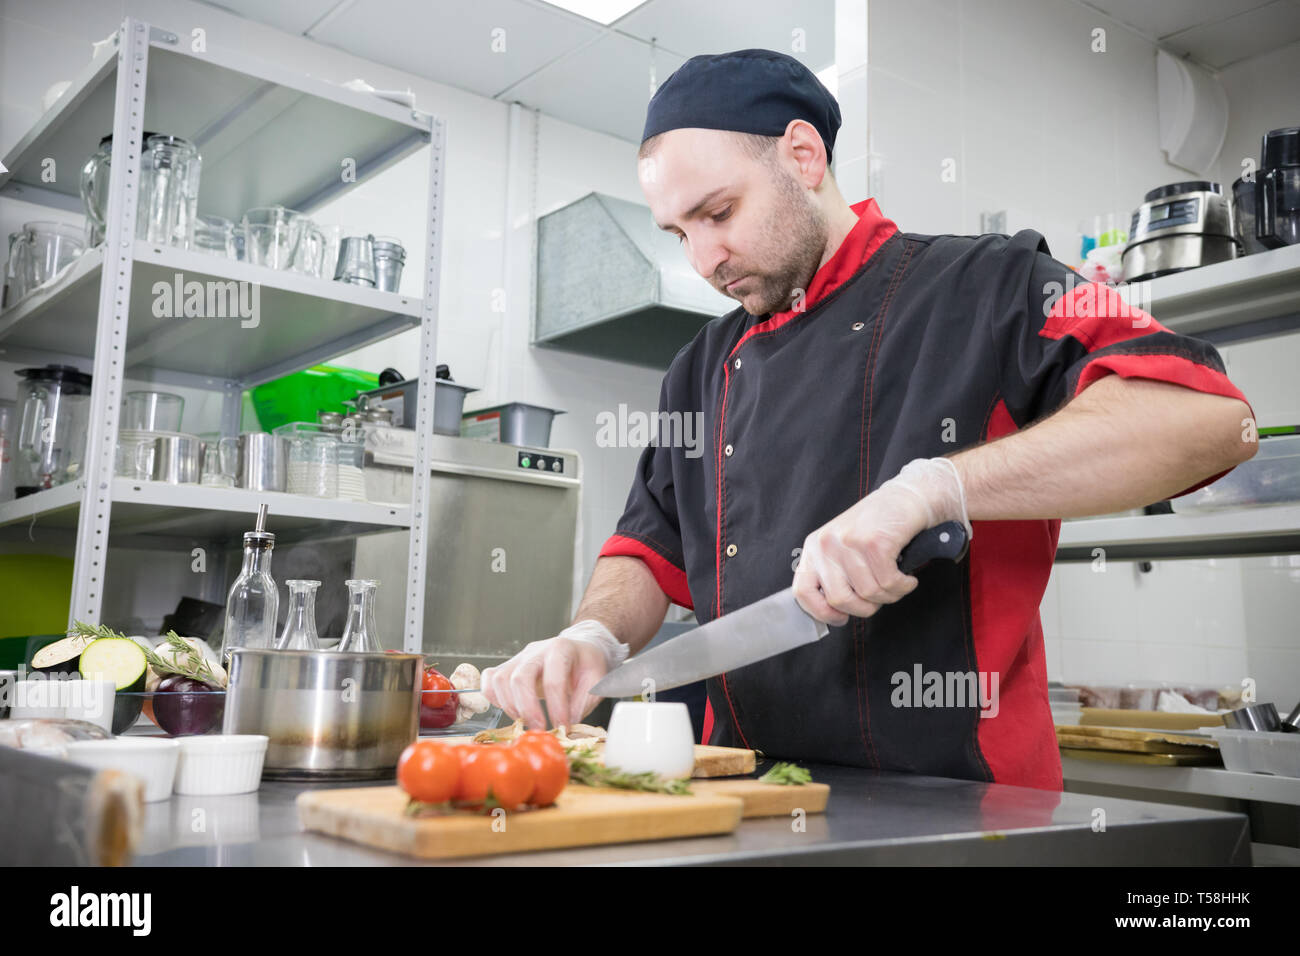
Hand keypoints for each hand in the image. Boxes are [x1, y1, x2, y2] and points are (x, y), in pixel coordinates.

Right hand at [480, 620, 628, 729]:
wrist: (578, 647)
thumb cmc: (586, 665)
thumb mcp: (597, 680)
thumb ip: (583, 703)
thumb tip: (565, 727)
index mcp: (561, 649)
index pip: (553, 680)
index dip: (557, 708)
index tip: (562, 728)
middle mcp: (536, 651)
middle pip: (520, 677)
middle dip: (528, 709)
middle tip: (538, 729)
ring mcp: (519, 658)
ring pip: (501, 679)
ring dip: (510, 706)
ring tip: (526, 721)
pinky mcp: (508, 666)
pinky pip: (490, 678)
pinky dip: (493, 697)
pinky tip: (511, 709)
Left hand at [793, 458, 970, 624]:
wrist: (907, 498)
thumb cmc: (878, 528)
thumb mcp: (844, 548)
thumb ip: (834, 575)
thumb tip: (835, 613)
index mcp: (814, 547)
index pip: (802, 591)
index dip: (821, 612)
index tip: (841, 618)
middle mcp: (826, 544)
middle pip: (839, 599)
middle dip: (865, 608)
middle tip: (880, 597)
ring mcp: (849, 542)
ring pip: (868, 593)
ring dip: (890, 595)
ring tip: (897, 581)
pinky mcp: (874, 542)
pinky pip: (889, 583)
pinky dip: (903, 586)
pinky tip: (907, 578)